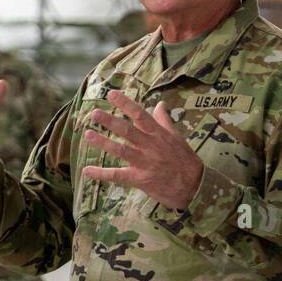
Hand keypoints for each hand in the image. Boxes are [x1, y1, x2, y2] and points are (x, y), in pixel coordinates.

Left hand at [82, 89, 204, 209]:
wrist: (194, 186)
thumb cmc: (185, 160)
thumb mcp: (177, 137)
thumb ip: (164, 120)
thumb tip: (160, 104)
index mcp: (159, 134)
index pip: (140, 115)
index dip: (125, 104)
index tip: (111, 94)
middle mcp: (150, 146)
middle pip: (127, 131)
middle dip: (110, 121)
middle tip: (94, 113)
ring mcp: (144, 163)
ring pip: (121, 150)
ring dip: (103, 142)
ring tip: (87, 134)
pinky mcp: (140, 179)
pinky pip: (118, 175)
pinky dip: (101, 174)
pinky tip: (86, 171)